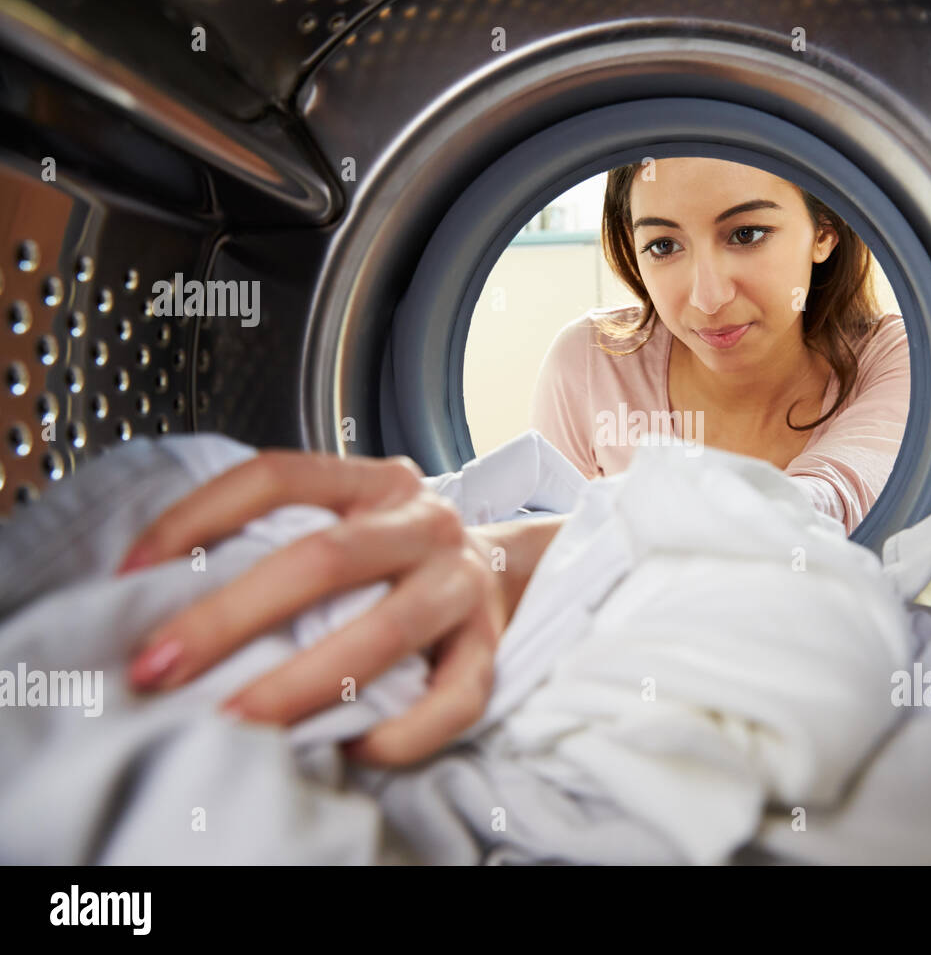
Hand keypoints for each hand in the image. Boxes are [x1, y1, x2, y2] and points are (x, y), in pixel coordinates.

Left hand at [118, 448, 510, 766]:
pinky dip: (399, 733)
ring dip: (301, 684)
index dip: (197, 517)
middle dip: (229, 617)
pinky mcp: (490, 649)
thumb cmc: (397, 556)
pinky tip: (350, 749)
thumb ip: (280, 535)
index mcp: (376, 482)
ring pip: (385, 632)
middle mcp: (425, 524)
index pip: (278, 476)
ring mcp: (463, 585)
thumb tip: (155, 589)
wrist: (506, 572)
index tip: (130, 575)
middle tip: (159, 670)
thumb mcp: (348, 518)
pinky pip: (451, 700)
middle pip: (325, 559)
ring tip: (237, 723)